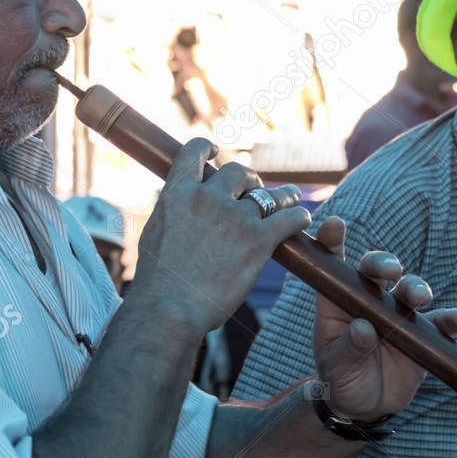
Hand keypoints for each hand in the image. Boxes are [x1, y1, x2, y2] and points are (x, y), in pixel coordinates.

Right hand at [129, 140, 308, 333]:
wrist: (169, 308)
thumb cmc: (157, 282)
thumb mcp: (154, 234)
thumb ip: (171, 213)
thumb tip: (176, 206)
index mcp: (178, 193)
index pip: (194, 152)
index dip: (207, 148)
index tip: (214, 152)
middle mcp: (208, 198)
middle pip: (238, 172)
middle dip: (249, 180)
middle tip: (254, 191)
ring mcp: (235, 217)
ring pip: (270, 194)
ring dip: (283, 195)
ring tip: (291, 198)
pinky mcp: (258, 240)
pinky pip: (289, 219)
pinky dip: (298, 217)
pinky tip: (302, 219)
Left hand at [308, 216, 456, 421]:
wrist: (365, 405)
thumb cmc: (340, 379)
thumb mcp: (336, 368)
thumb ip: (348, 348)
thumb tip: (363, 328)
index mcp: (339, 300)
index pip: (333, 265)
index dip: (332, 242)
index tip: (335, 224)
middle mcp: (370, 299)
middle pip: (378, 269)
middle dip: (384, 263)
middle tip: (391, 270)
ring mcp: (398, 314)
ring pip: (410, 289)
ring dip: (417, 288)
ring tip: (420, 298)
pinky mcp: (422, 334)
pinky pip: (439, 323)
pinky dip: (451, 319)